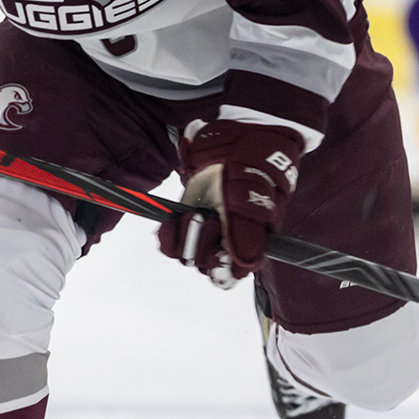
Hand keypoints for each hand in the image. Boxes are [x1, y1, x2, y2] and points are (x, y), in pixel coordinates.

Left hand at [157, 120, 304, 287]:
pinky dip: (167, 234)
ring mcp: (204, 234)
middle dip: (202, 243)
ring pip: (186, 257)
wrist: (232, 142)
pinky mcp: (185, 223)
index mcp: (248, 244)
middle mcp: (225, 244)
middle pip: (204, 267)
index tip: (217, 251)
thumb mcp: (251, 195)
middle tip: (210, 217)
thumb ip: (249, 229)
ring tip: (197, 211)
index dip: (221, 268)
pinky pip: (170, 245)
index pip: (231, 276)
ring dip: (186, 234)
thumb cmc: (250, 167)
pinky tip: (170, 221)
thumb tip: (245, 263)